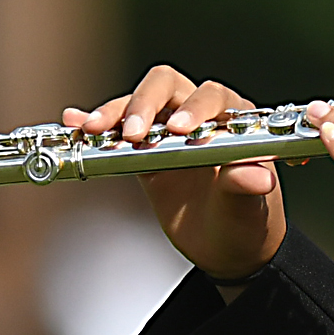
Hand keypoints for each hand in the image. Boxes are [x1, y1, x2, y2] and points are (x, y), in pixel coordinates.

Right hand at [64, 66, 285, 295]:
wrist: (226, 248)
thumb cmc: (245, 223)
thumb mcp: (248, 211)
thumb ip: (247, 189)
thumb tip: (258, 176)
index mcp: (234, 122)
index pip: (213, 97)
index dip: (196, 107)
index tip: (178, 129)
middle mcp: (200, 117)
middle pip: (168, 87)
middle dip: (146, 102)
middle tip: (132, 132)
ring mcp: (168, 131)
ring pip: (138, 104)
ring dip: (115, 112)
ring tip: (94, 130)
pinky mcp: (144, 149)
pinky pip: (117, 129)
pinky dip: (95, 123)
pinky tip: (75, 124)